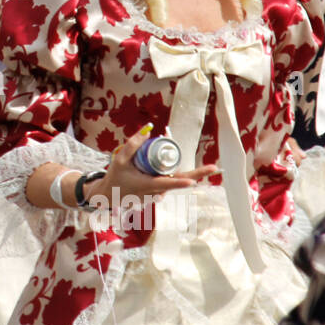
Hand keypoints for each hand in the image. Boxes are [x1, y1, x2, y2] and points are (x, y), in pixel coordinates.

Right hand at [93, 127, 210, 207]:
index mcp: (147, 185)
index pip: (166, 184)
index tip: (191, 181)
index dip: (179, 183)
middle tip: (213, 167)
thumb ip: (133, 144)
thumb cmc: (115, 177)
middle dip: (197, 174)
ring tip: (198, 164)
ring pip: (176, 179)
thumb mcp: (120, 159)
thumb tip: (148, 129)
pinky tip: (174, 163)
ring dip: (187, 170)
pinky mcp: (161, 190)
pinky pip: (172, 179)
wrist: (111, 195)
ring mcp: (160, 192)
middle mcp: (157, 190)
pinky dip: (177, 172)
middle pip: (180, 182)